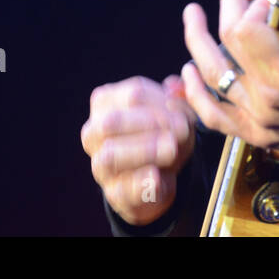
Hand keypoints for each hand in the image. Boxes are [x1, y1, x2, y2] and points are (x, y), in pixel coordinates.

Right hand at [81, 74, 196, 226]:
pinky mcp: (114, 193)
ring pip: (110, 156)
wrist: (161, 174)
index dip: (161, 102)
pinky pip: (122, 189)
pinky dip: (140, 182)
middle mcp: (94, 132)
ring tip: (171, 149)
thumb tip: (176, 85)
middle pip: (111, 123)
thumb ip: (177, 97)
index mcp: (106, 103)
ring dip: (144, 150)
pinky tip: (157, 176)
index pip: (133, 94)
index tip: (183, 113)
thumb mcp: (174, 113)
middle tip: (180, 130)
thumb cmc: (163, 133)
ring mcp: (100, 165)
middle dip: (148, 124)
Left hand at [180, 0, 278, 177]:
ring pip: (210, 76)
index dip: (249, 4)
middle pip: (225, 44)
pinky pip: (214, 117)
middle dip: (229, 7)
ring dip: (196, 41)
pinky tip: (185, 72)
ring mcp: (260, 119)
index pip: (244, 28)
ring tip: (193, 15)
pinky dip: (195, 94)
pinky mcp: (258, 135)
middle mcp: (269, 96)